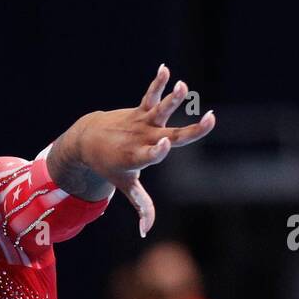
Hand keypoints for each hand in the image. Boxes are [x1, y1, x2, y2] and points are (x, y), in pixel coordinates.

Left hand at [78, 65, 215, 235]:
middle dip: (191, 129)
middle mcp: (143, 139)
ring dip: (172, 97)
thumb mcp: (125, 186)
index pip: (151, 155)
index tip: (164, 144)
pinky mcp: (139, 110)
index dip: (157, 151)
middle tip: (211, 119)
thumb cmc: (111, 166)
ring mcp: (142, 122)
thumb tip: (146, 231)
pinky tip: (165, 68)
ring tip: (183, 85)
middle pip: (171, 134)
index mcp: (139, 158)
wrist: (88, 141)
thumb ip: (141, 205)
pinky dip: (158, 82)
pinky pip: (150, 94)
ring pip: (160, 109)